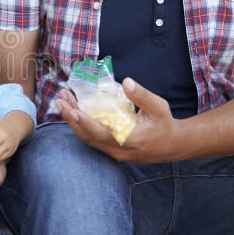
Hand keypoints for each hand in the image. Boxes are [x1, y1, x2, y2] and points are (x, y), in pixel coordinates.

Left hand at [55, 78, 186, 163]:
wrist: (173, 145)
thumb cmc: (165, 124)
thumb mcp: (159, 107)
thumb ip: (142, 96)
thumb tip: (127, 82)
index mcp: (129, 140)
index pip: (102, 133)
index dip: (86, 123)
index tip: (73, 111)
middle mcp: (118, 150)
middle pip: (88, 136)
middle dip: (72, 118)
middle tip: (60, 100)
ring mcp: (113, 152)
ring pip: (87, 139)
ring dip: (73, 121)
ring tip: (63, 102)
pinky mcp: (111, 150)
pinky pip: (91, 139)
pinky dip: (81, 125)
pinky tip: (74, 111)